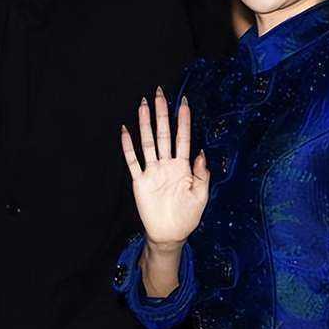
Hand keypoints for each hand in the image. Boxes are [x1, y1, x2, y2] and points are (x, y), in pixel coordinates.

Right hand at [121, 88, 209, 248]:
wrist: (170, 234)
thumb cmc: (188, 216)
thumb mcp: (201, 195)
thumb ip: (202, 174)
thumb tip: (201, 153)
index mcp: (183, 167)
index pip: (183, 138)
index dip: (184, 121)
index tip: (184, 103)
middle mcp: (167, 165)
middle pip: (164, 134)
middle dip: (162, 114)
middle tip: (160, 93)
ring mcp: (152, 171)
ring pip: (148, 142)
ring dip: (145, 124)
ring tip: (144, 105)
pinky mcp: (140, 181)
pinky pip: (133, 161)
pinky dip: (128, 146)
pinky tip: (125, 130)